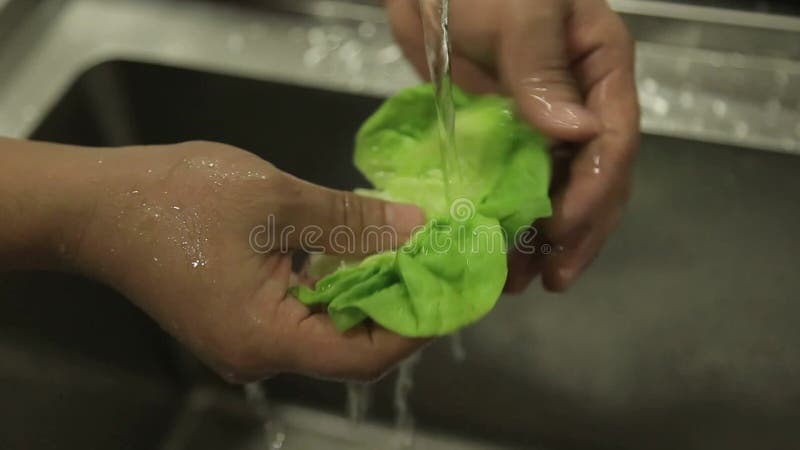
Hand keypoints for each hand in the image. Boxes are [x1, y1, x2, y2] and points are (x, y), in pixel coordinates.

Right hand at [59, 141, 425, 381]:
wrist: (97, 205)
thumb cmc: (176, 198)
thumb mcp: (277, 200)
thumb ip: (352, 220)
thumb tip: (416, 228)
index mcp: (265, 338)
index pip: (363, 356)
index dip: (416, 325)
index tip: (452, 287)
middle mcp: (257, 354)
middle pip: (350, 346)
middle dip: (397, 303)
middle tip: (436, 262)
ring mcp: (246, 341)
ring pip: (327, 329)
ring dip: (368, 290)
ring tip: (407, 250)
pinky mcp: (239, 320)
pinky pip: (301, 313)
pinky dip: (335, 285)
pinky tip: (357, 249)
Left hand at [386, 0, 639, 290]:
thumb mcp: (522, 12)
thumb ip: (543, 70)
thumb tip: (575, 132)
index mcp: (601, 67)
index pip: (613, 141)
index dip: (593, 193)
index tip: (563, 231)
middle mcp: (579, 100)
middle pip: (594, 178)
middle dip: (577, 232)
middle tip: (554, 279)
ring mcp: (540, 120)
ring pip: (556, 189)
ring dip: (543, 237)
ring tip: (522, 280)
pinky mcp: (502, 133)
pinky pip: (515, 184)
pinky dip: (510, 218)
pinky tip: (498, 249)